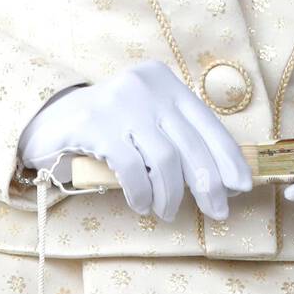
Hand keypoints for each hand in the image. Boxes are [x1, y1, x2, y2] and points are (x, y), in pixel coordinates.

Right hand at [18, 59, 252, 221]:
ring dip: (172, 195)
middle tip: (218, 212)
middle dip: (209, 184)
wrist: (51, 121)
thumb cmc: (109, 126)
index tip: (242, 186)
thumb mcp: (146, 120)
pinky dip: (142, 194)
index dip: (227, 156)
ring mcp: (120, 103)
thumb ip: (177, 137)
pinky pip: (132, 170)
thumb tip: (222, 177)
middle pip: (190, 143)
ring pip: (165, 160)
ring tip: (168, 211)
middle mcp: (145, 86)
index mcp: (164, 81)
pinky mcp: (96, 125)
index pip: (206, 121)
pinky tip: (142, 205)